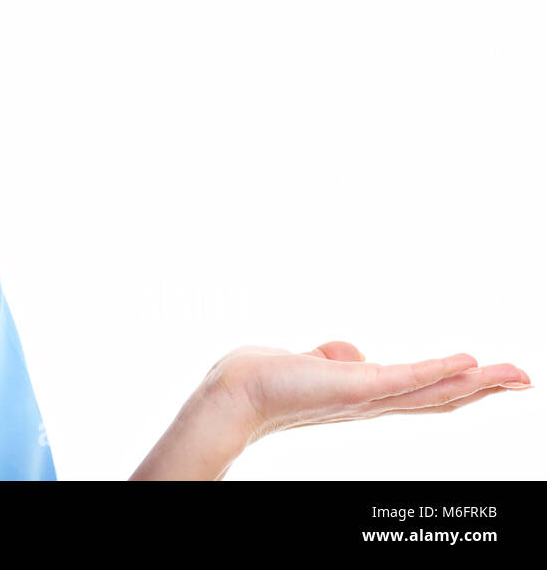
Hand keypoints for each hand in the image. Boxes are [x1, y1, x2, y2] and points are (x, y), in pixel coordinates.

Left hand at [209, 340, 532, 445]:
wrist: (235, 391)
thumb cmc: (264, 378)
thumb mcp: (308, 363)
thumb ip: (332, 356)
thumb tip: (348, 351)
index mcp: (364, 395)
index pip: (421, 393)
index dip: (457, 386)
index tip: (490, 374)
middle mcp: (372, 402)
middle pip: (439, 397)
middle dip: (484, 389)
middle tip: (524, 378)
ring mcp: (367, 397)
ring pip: (433, 391)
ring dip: (478, 382)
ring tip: (516, 374)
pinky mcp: (356, 387)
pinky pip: (406, 378)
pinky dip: (439, 370)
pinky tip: (469, 361)